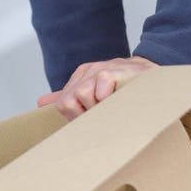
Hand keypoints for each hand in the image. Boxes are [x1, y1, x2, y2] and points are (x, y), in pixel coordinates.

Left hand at [36, 56, 158, 119]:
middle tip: (102, 115)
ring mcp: (98, 69)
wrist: (149, 74)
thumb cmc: (123, 87)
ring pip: (81, 96)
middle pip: (67, 102)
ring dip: (98, 108)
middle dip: (83, 115)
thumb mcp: (94, 90)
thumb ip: (69, 96)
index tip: (93, 120)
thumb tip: (41, 103)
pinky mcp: (112, 71)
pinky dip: (108, 98)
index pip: (62, 104)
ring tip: (113, 106)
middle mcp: (87, 72)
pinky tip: (119, 98)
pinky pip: (100, 89)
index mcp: (80, 77)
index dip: (76, 118)